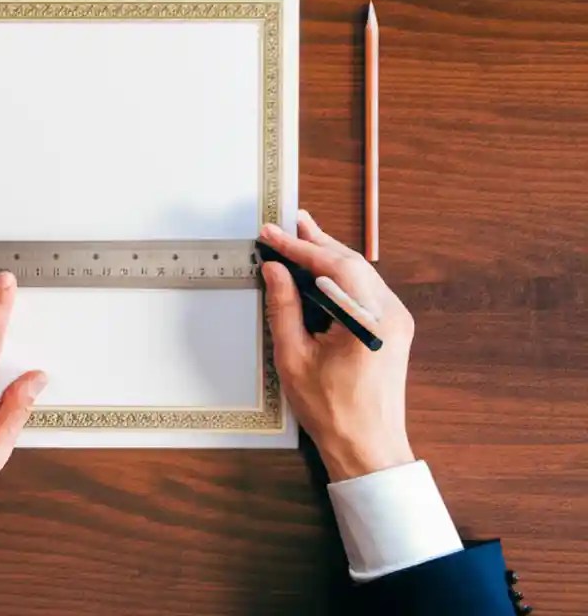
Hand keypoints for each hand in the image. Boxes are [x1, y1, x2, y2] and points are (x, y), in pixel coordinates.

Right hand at [259, 210, 415, 481]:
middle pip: (352, 262)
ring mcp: (396, 319)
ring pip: (360, 273)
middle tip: (289, 222)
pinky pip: (366, 289)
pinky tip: (321, 269)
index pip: (331, 265)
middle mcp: (390, 312)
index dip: (298, 247)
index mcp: (369, 319)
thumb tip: (274, 270)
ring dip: (329, 256)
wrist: (368, 447)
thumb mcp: (294, 357)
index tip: (271, 233)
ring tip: (302, 237)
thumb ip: (284, 307)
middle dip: (317, 241)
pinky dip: (340, 275)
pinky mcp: (393, 328)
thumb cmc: (331, 410)